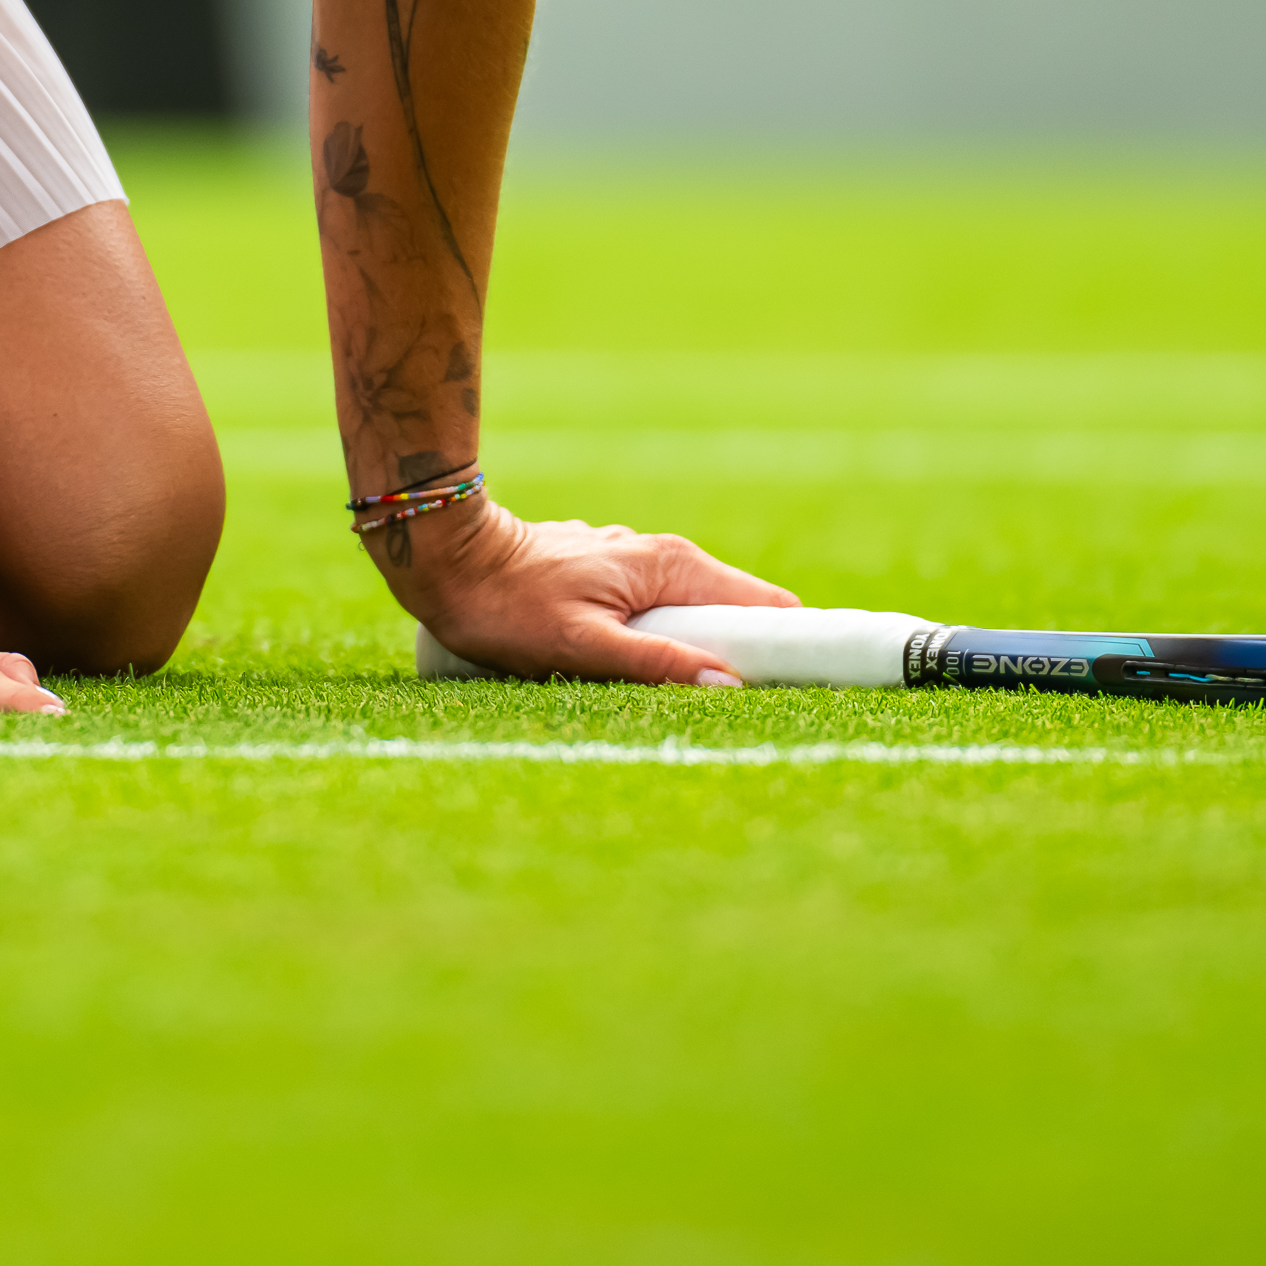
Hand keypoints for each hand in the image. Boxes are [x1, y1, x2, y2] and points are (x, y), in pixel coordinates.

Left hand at [381, 498, 798, 685]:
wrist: (450, 559)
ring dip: (708, 649)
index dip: (796, 641)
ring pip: (697, 609)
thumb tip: (727, 684)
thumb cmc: (507, 607)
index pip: (765, 602)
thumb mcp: (581, 647)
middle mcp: (662, 555)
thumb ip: (654, 664)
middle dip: (753, 654)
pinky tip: (656, 671)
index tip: (816, 684)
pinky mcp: (611, 572)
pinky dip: (673, 637)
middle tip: (760, 711)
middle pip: (737, 609)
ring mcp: (636, 560)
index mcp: (670, 566)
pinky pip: (663, 608)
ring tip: (708, 701)